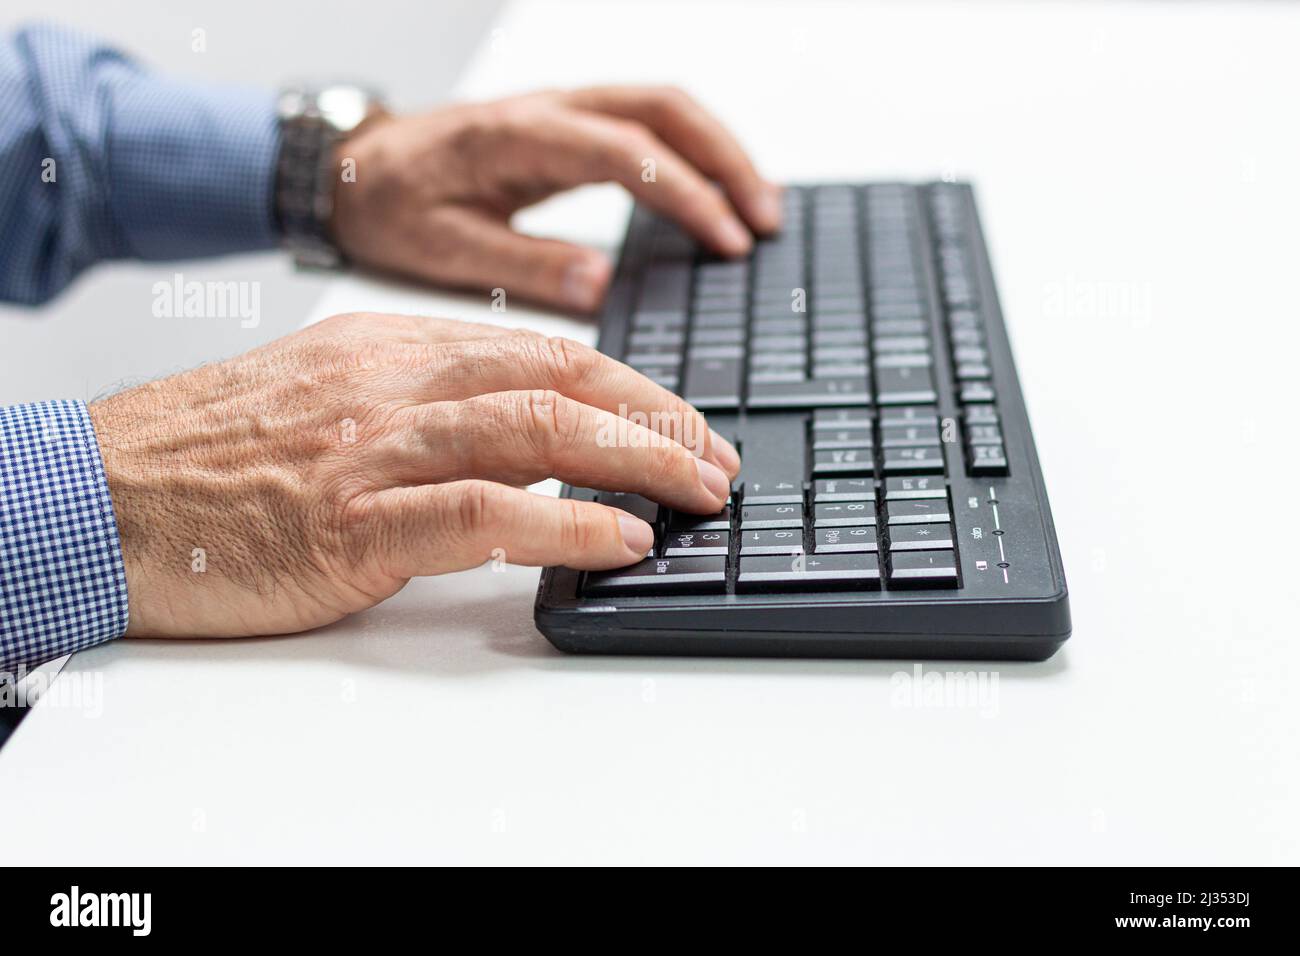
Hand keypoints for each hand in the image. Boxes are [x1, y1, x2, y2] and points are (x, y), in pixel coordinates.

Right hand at [87, 313, 739, 637]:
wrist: (99, 494)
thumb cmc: (213, 456)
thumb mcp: (328, 397)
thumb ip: (423, 405)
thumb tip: (525, 440)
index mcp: (393, 349)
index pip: (545, 351)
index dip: (632, 385)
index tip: (682, 421)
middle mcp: (393, 383)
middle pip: (561, 379)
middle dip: (659, 418)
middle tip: (715, 462)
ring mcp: (373, 449)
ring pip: (538, 430)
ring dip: (639, 461)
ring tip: (696, 496)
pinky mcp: (351, 523)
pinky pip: (483, 511)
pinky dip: (566, 523)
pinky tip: (619, 539)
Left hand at [330, 86, 780, 310]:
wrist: (351, 168)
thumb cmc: (388, 204)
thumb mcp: (441, 247)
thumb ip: (522, 262)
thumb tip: (602, 283)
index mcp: (518, 136)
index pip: (626, 151)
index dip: (686, 193)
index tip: (727, 240)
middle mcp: (547, 109)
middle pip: (663, 109)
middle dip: (726, 160)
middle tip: (766, 222)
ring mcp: (560, 111)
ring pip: (662, 107)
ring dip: (719, 151)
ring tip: (760, 210)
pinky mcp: (565, 127)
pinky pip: (644, 123)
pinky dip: (691, 153)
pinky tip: (712, 193)